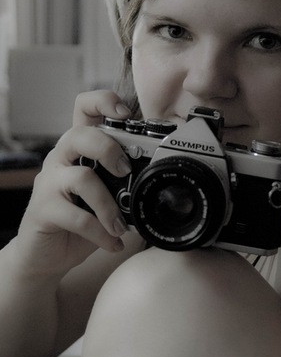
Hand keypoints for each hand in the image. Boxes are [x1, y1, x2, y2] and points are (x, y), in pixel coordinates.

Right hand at [15, 90, 133, 275]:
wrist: (47, 254)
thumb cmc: (81, 219)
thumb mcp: (107, 194)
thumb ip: (125, 180)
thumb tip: (161, 176)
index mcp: (79, 148)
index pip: (84, 108)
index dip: (103, 102)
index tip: (125, 114)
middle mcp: (61, 158)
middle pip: (80, 134)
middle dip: (108, 149)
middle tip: (125, 171)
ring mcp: (49, 183)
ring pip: (82, 177)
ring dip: (108, 205)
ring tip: (120, 225)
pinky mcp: (42, 209)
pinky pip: (76, 216)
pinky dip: (100, 232)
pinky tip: (112, 242)